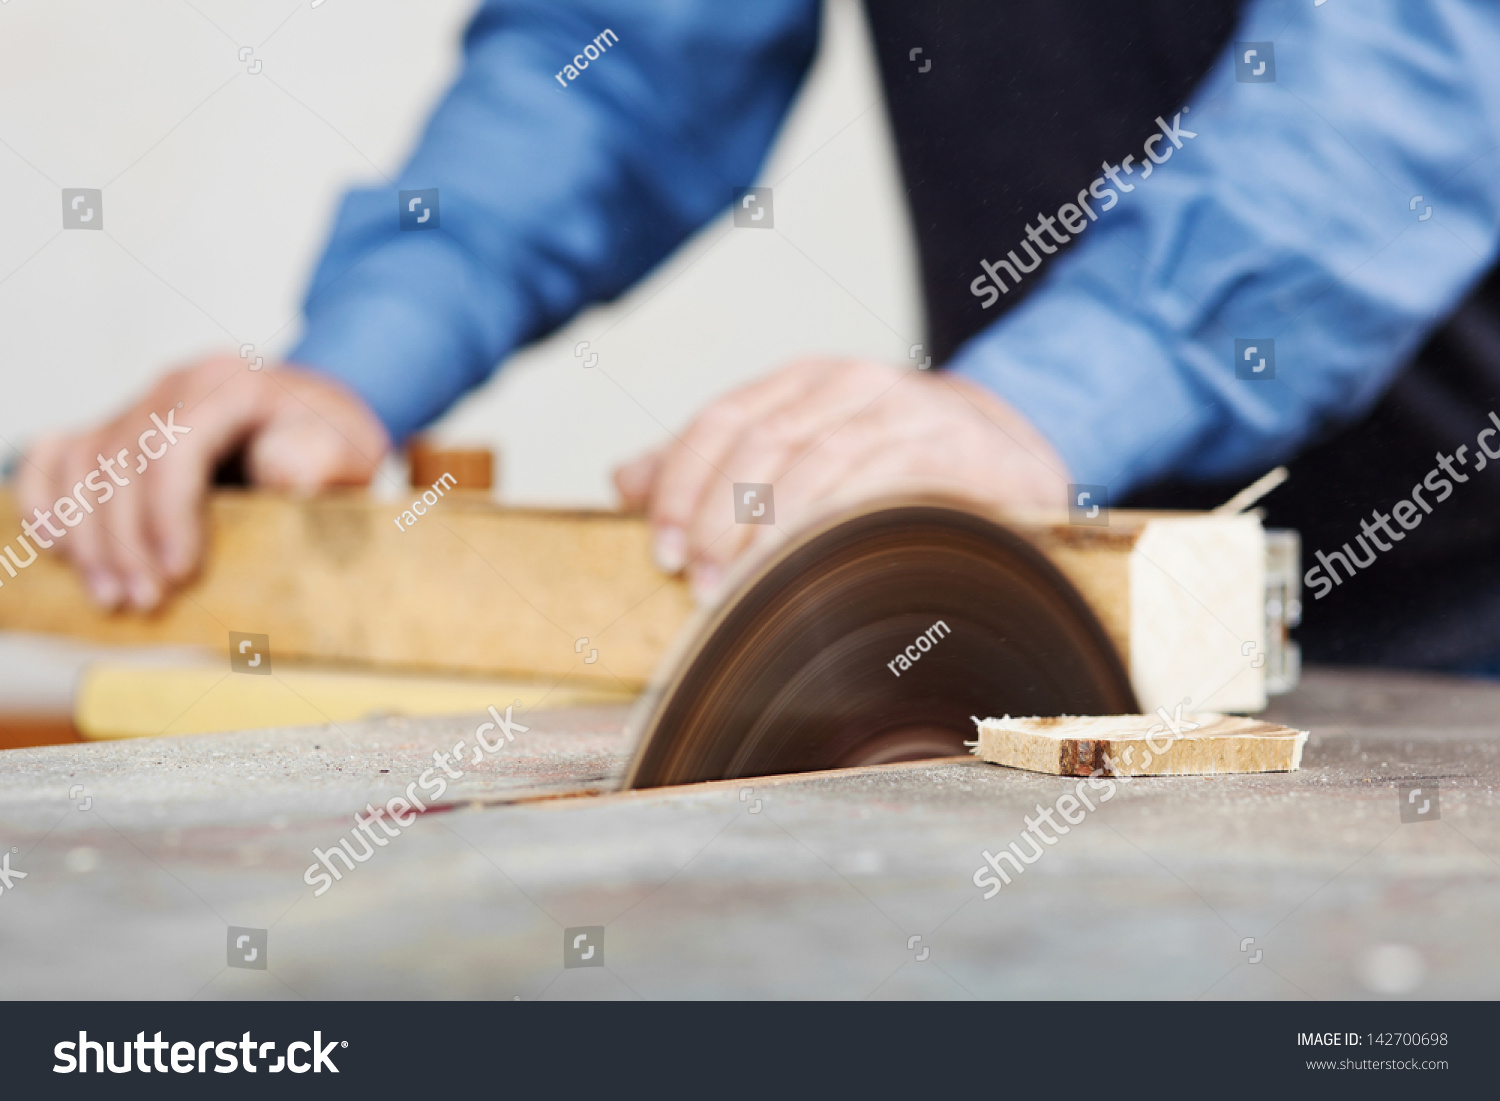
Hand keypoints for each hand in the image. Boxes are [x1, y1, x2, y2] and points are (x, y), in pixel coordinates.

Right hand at [17, 356, 388, 609]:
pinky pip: (59, 453)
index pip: (175, 445)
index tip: (178, 574)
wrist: (319, 416)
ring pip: (84, 464)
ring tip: (113, 595)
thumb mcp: (350, 449)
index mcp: (231, 385)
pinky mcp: (118, 427)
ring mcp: (141, 403)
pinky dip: (47, 498)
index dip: (167, 513)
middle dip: (126, 540)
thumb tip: (276, 471)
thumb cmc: (332, 441)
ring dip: (88, 536)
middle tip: (145, 600)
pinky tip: (59, 547)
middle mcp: (176, 385)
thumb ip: (320, 459)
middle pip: (122, 461)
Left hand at [613, 358, 1069, 601]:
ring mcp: (898, 408)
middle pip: (757, 443)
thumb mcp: (799, 452)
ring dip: (762, 532)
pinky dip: (826, 525)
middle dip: (715, 518)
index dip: (681, 485)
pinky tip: (800, 567)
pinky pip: (872, 481)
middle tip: (694, 583)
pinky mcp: (944, 445)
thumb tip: (623, 481)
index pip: (720, 421)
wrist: (1008, 455)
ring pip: (809, 462)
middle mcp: (845, 382)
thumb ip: (716, 466)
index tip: (659, 550)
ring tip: (732, 592)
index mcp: (801, 382)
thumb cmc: (891, 465)